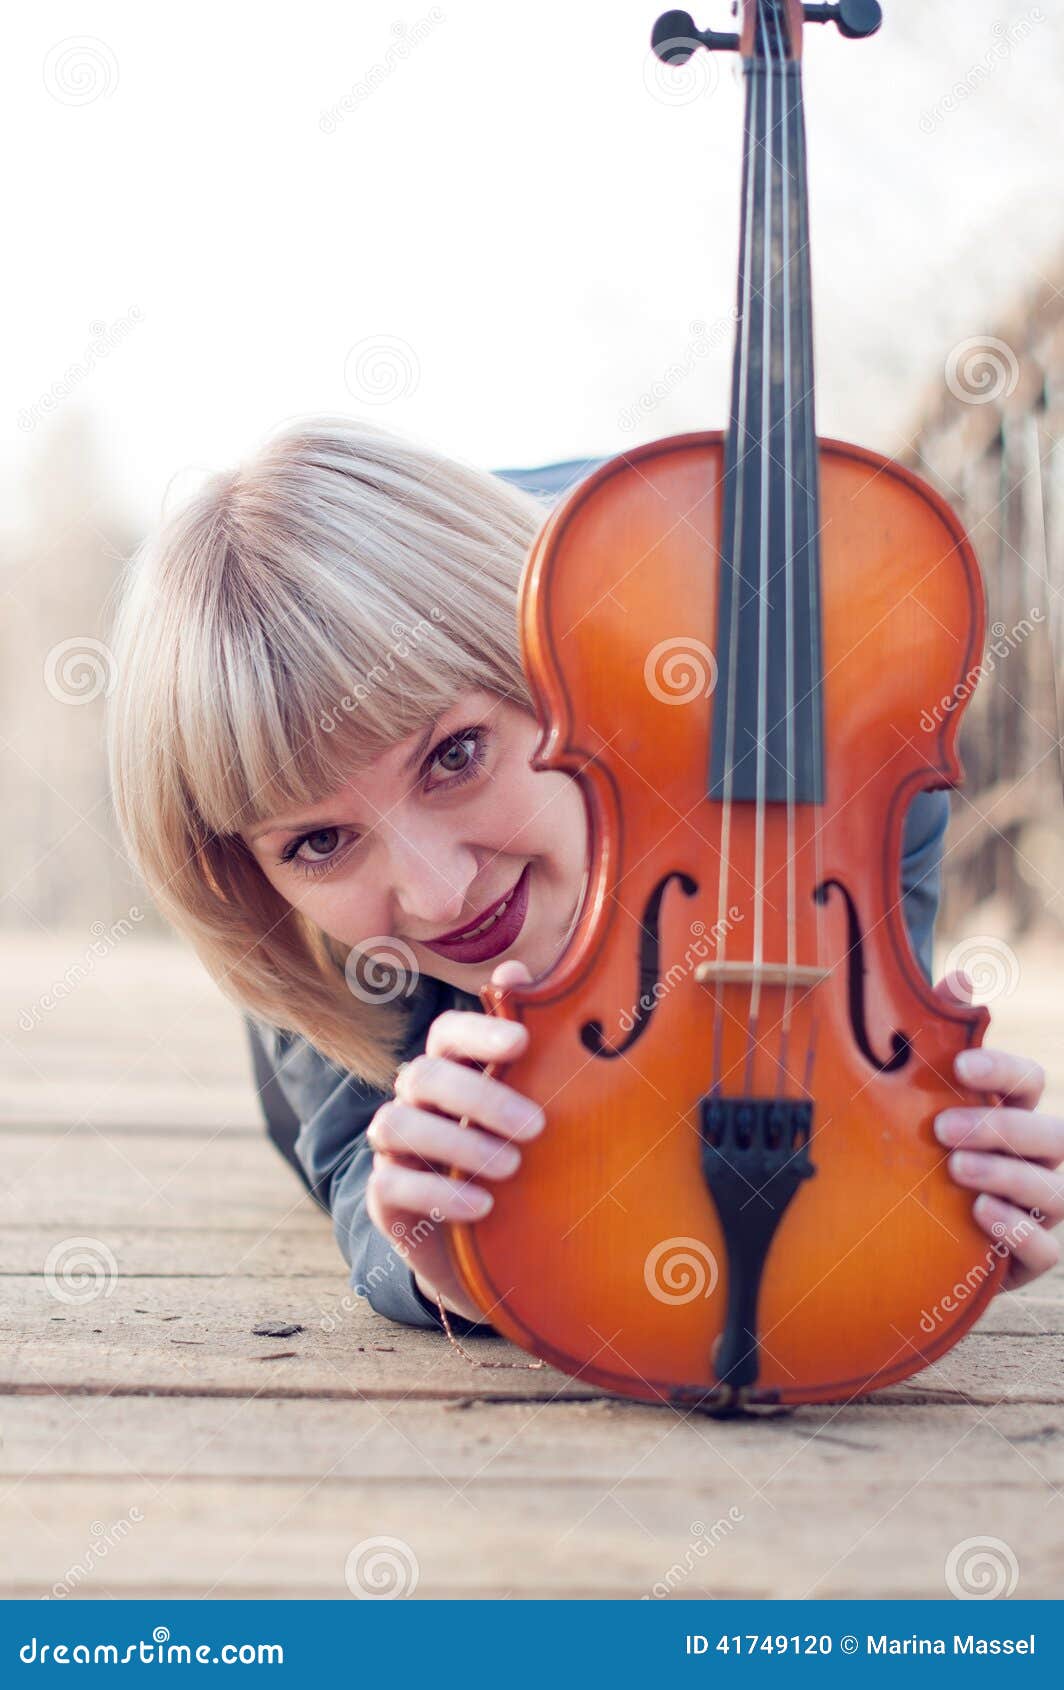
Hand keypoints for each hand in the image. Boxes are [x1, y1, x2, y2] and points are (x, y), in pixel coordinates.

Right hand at [365, 960, 543, 1322]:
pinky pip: (391, 1184)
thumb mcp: (531, 1104)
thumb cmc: (518, 1156)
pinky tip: (482, 1207)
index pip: (447, 1033)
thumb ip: (528, 1046)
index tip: (523, 1041)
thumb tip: (515, 968)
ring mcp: (394, 1149)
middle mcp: (414, 1101)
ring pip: (395, 1124)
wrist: (495, 1244)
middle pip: (424, 1075)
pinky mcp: (385, 1198)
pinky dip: (436, 1193)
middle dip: (479, 1096)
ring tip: (511, 1167)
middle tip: (536, 1126)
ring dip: (456, 1143)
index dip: (478, 1032)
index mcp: (450, 1069)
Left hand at [933, 970, 1062, 1289]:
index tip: (959, 1065)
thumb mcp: (920, 1099)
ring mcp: (1040, 1212)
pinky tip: (979, 1215)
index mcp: (1014, 1114)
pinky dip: (1017, 1232)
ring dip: (1007, 1176)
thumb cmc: (923, 1156)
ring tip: (955, 1169)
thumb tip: (961, 977)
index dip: (1003, 1069)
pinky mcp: (1027, 1259)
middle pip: (1051, 1136)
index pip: (1030, 1082)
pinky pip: (1045, 1251)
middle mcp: (1038, 1160)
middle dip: (1002, 1127)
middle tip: (943, 1128)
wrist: (906, 1240)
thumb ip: (940, 1038)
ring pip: (1053, 1192)